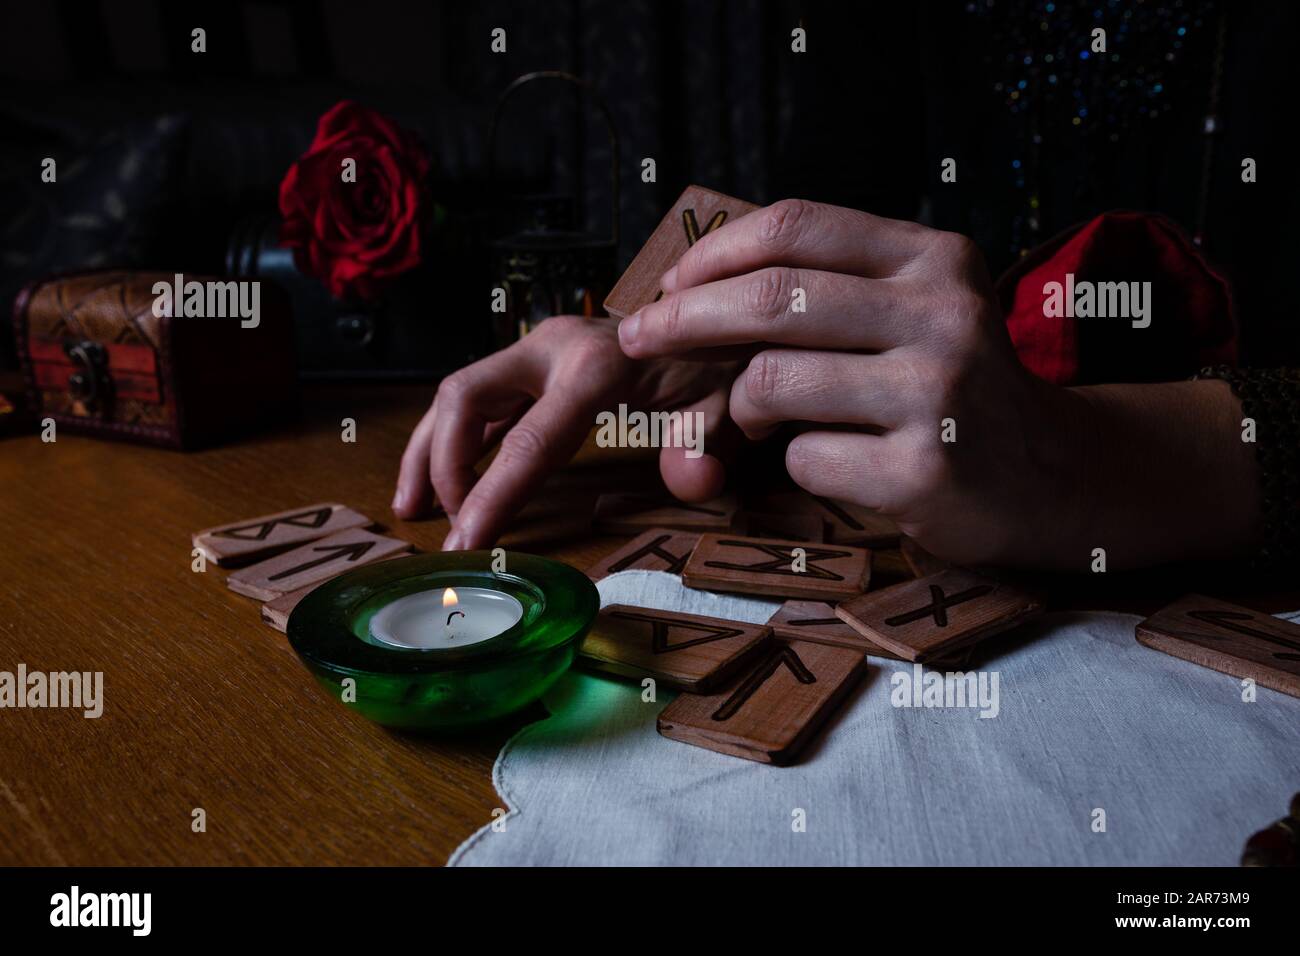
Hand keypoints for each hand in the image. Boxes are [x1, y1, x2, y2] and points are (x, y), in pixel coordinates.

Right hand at [393, 315, 737, 549]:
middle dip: (442, 464)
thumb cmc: (719, 363)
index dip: (492, 493)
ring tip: (411, 508)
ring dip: (430, 451)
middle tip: (445, 524)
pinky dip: (453, 441)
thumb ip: (708, 442)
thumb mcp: (728, 405)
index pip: (530, 439)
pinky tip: (444, 483)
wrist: (713, 312)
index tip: (466, 541)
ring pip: (458, 395)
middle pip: (464, 397)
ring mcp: (538, 350)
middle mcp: (552, 347)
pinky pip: (478, 402)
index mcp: (597, 365)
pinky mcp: (534, 361)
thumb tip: (689, 482)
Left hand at [616, 199, 1087, 567]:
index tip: (669, 284)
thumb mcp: (912, 312)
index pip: (796, 226)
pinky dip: (794, 464)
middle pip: (771, 298)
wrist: (1053, 474)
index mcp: (933, 258)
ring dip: (740, 407)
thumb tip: (686, 298)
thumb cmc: (953, 387)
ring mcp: (937, 392)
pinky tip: (834, 463)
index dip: (714, 254)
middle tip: (639, 340)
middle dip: (682, 320)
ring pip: (773, 382)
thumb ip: (824, 293)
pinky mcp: (924, 470)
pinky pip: (805, 459)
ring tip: (757, 420)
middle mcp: (943, 312)